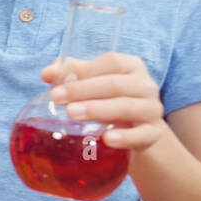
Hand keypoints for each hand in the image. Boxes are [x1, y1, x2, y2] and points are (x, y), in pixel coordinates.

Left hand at [43, 52, 165, 151]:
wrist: (136, 130)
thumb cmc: (107, 99)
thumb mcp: (91, 82)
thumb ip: (69, 73)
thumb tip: (47, 74)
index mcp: (131, 66)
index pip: (111, 62)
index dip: (84, 70)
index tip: (57, 82)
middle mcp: (145, 85)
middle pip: (115, 84)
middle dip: (84, 90)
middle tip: (57, 99)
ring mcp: (152, 110)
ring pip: (127, 107)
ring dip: (98, 110)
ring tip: (72, 114)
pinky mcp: (153, 133)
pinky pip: (142, 135)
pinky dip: (125, 137)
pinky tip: (106, 139)